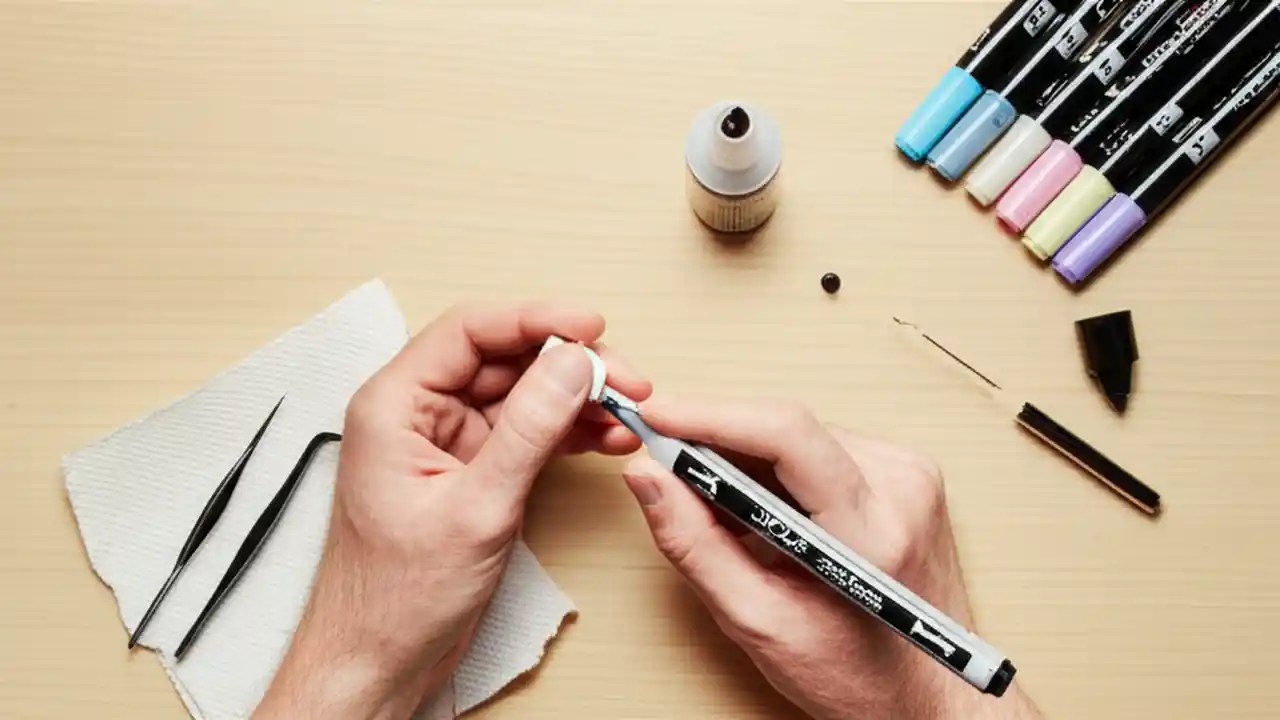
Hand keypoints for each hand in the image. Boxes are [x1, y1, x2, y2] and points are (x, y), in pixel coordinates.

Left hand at [257, 303, 650, 718]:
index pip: (471, 332)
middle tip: (626, 381)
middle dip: (570, 365)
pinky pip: (526, 433)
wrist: (379, 661)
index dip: (535, 320)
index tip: (590, 327)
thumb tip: (570, 366)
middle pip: (504, 359)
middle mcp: (417, 413)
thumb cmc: (395, 597)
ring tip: (627, 412)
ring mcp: (446, 442)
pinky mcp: (471, 471)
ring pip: (522, 395)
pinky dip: (568, 432)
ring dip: (577, 400)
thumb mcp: (474, 508)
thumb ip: (527, 430)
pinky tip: (606, 437)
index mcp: (394, 404)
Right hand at [621, 398, 1040, 719]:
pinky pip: (825, 448)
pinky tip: (760, 506)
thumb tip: (649, 479)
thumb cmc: (860, 675)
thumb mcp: (760, 623)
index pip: (786, 437)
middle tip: (665, 464)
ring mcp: (912, 476)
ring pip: (802, 436)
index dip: (711, 417)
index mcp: (871, 533)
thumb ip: (695, 546)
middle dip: (718, 440)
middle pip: (789, 430)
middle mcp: (902, 489)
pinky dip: (781, 469)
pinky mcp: (909, 474)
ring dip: (749, 458)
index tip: (658, 418)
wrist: (930, 695)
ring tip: (714, 502)